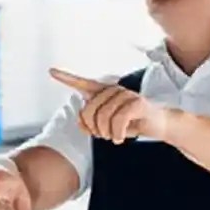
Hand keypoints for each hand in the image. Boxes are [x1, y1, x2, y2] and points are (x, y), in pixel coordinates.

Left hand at [49, 68, 170, 142]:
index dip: (67, 78)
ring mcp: (125, 94)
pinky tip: (121, 138)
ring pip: (102, 117)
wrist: (159, 124)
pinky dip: (117, 134)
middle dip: (93, 128)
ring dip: (107, 134)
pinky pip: (118, 121)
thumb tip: (79, 121)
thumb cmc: (131, 123)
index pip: (82, 83)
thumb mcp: (107, 127)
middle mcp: (113, 90)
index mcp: (104, 92)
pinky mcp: (137, 103)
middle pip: (88, 110)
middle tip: (104, 135)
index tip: (51, 71)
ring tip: (114, 136)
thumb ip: (90, 124)